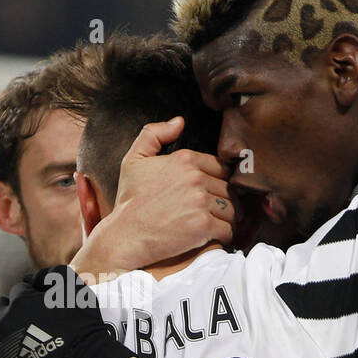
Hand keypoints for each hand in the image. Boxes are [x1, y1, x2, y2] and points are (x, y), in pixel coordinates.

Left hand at [0, 266, 134, 357]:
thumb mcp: (73, 288)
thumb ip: (50, 275)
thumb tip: (29, 279)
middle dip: (10, 307)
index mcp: (22, 299)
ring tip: (0, 320)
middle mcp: (5, 317)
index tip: (39, 306)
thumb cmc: (82, 327)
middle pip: (0, 305)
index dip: (30, 297)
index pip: (19, 291)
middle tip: (25, 317)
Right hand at [70, 117, 233, 278]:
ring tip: (215, 224)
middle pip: (229, 189)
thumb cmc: (129, 200)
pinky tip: (212, 236)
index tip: (209, 194)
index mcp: (185, 159)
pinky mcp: (203, 226)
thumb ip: (154, 134)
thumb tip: (180, 121)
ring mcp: (200, 202)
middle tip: (214, 212)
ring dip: (227, 218)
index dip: (217, 182)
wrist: (124, 235)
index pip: (221, 167)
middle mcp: (195, 178)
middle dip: (224, 201)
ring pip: (232, 209)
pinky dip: (223, 235)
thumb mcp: (133, 160)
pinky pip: (228, 229)